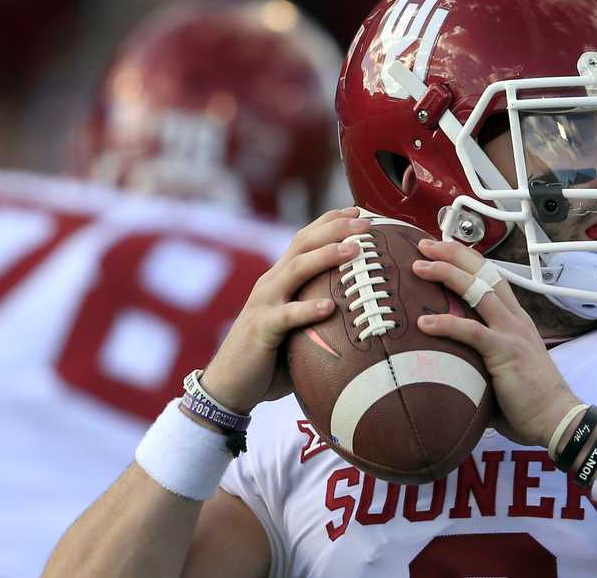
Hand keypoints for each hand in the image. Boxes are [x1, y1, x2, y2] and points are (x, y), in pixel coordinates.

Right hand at [199, 209, 370, 413]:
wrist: (230, 386)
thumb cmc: (272, 358)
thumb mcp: (299, 328)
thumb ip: (322, 314)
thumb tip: (367, 315)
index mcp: (280, 279)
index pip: (305, 239)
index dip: (330, 222)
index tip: (358, 210)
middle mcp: (271, 284)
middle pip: (303, 244)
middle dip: (335, 229)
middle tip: (365, 222)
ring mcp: (264, 304)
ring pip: (296, 270)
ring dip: (326, 256)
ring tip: (354, 250)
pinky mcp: (261, 330)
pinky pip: (287, 316)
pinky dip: (307, 309)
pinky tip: (328, 307)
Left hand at [412, 239, 581, 447]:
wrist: (556, 420)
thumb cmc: (528, 402)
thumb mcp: (502, 369)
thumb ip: (477, 358)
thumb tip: (444, 363)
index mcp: (516, 319)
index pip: (491, 277)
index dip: (466, 259)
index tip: (441, 250)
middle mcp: (515, 318)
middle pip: (484, 273)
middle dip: (453, 254)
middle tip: (424, 244)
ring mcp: (511, 332)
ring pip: (478, 290)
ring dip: (447, 274)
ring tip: (419, 268)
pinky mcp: (505, 352)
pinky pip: (472, 331)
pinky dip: (446, 323)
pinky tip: (423, 322)